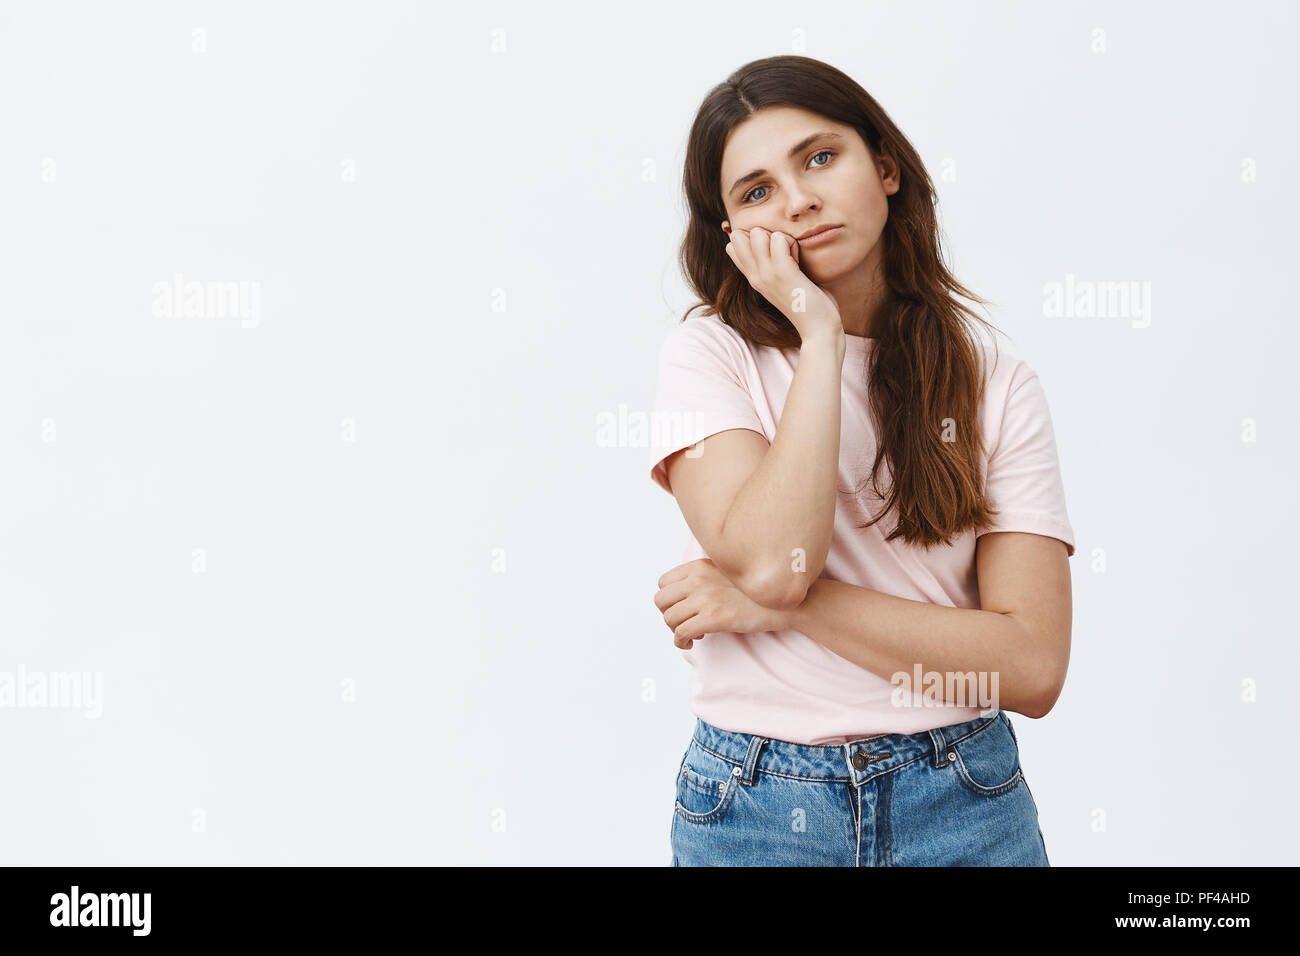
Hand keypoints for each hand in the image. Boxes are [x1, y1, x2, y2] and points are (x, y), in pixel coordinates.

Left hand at [653, 558, 793, 649]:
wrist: (783, 602)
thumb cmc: (756, 592)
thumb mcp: (727, 572)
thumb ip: (705, 576)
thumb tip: (685, 594)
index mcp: (699, 566)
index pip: (663, 583)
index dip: (670, 599)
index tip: (684, 608)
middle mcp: (698, 579)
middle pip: (661, 601)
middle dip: (669, 615)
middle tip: (685, 622)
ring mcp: (705, 598)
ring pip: (668, 618)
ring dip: (676, 630)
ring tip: (693, 633)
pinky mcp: (714, 617)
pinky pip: (681, 633)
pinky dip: (682, 641)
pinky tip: (695, 642)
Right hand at [722, 220, 842, 344]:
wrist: (817, 328)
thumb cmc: (807, 303)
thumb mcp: (782, 282)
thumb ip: (773, 264)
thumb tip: (772, 242)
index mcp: (753, 278)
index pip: (732, 247)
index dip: (751, 240)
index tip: (772, 254)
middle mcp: (754, 276)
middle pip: (739, 235)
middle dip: (763, 235)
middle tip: (783, 254)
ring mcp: (765, 274)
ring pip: (758, 233)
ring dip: (779, 237)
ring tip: (792, 258)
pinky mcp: (781, 272)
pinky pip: (779, 238)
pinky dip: (792, 243)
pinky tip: (799, 262)